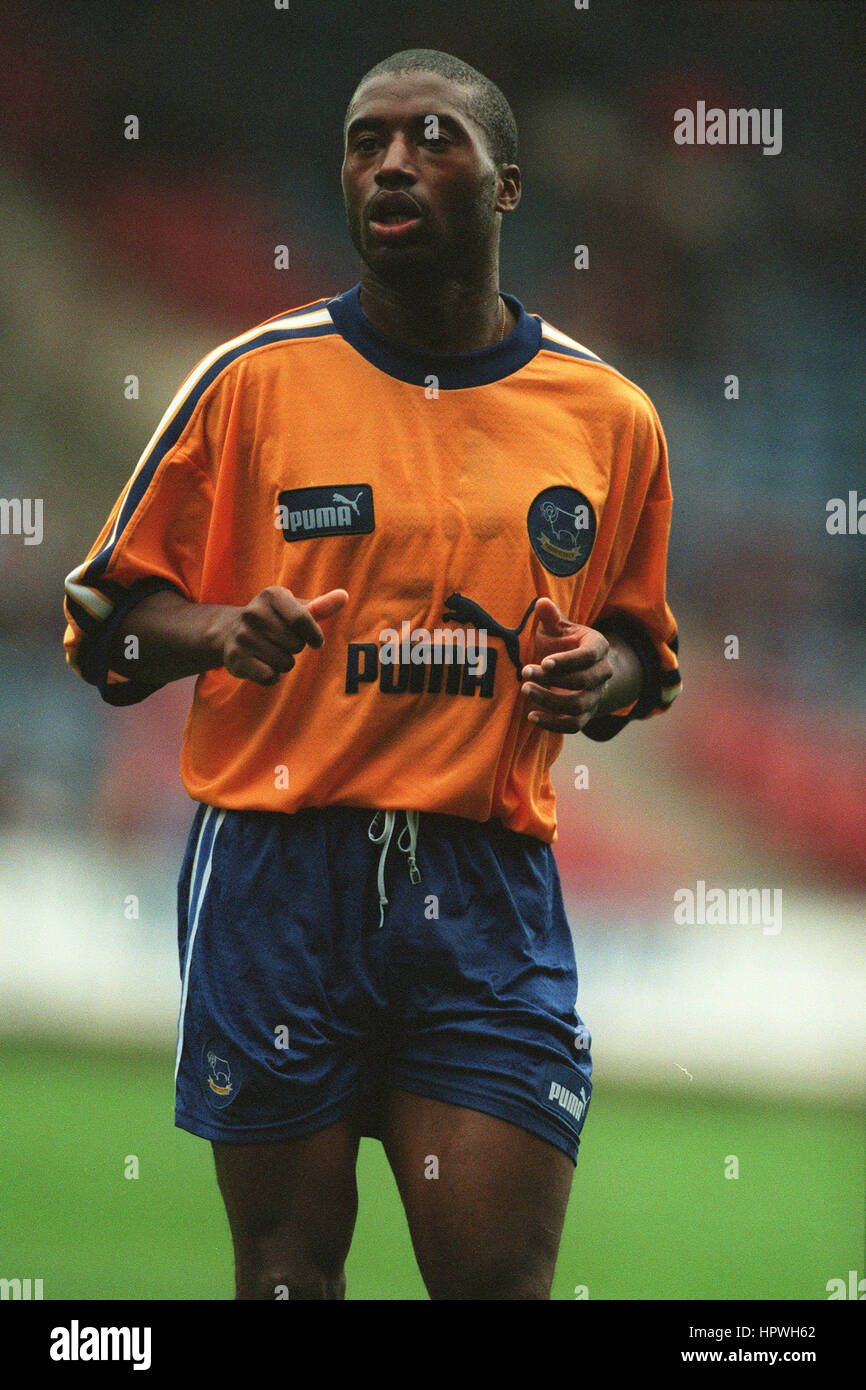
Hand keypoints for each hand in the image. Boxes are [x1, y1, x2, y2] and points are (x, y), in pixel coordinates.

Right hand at [220, 585, 347, 684]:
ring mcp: (242, 636)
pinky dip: (272, 676)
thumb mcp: (295, 609)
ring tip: (271, 652)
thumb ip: (321, 606)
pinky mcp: (236, 658)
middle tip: (282, 642)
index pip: (301, 619)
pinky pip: (269, 676)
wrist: (229, 631)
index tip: (316, 642)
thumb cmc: (274, 620)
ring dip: (284, 663)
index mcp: (271, 595)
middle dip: (295, 648)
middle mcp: (253, 613)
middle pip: (296, 644)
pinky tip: (262, 664)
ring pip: (285, 663)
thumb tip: (344, 596)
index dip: (314, 635)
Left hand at [520, 597, 612, 732]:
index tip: (544, 663)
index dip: (568, 661)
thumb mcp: (556, 627)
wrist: (574, 666)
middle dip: (553, 679)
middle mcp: (602, 673)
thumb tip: (542, 603)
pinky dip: (553, 724)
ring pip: (578, 705)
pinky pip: (574, 725)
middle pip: (583, 681)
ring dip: (550, 701)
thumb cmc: (562, 642)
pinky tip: (531, 716)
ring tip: (525, 690)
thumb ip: (550, 617)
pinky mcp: (585, 714)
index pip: (589, 656)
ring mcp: (595, 696)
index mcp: (598, 647)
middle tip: (525, 672)